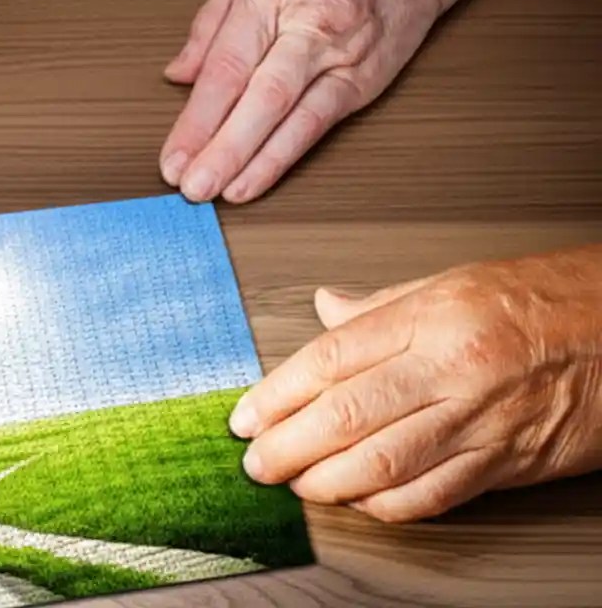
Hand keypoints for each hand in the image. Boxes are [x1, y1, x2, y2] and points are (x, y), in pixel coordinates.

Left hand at [159, 0, 445, 202]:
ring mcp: (344, 54)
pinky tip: (259, 179)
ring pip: (294, 119)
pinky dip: (286, 157)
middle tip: (191, 185)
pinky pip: (322, 124)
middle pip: (260, 99)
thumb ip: (212, 24)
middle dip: (222, 150)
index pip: (226, 68)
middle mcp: (310, 26)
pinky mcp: (367, 78)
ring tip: (221, 193)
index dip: (196, 120)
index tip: (173, 156)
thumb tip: (180, 73)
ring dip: (254, 164)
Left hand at [229, 246, 601, 522]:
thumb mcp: (452, 282)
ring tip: (294, 483)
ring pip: (381, 464)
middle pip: (343, 417)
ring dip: (325, 483)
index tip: (245, 416)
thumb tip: (324, 308)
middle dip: (286, 446)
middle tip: (255, 461)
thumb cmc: (543, 299)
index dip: (275, 395)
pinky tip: (359, 501)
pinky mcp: (505, 461)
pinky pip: (432, 495)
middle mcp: (450, 369)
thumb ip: (380, 306)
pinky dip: (385, 505)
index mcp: (429, 318)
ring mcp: (478, 419)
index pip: (327, 360)